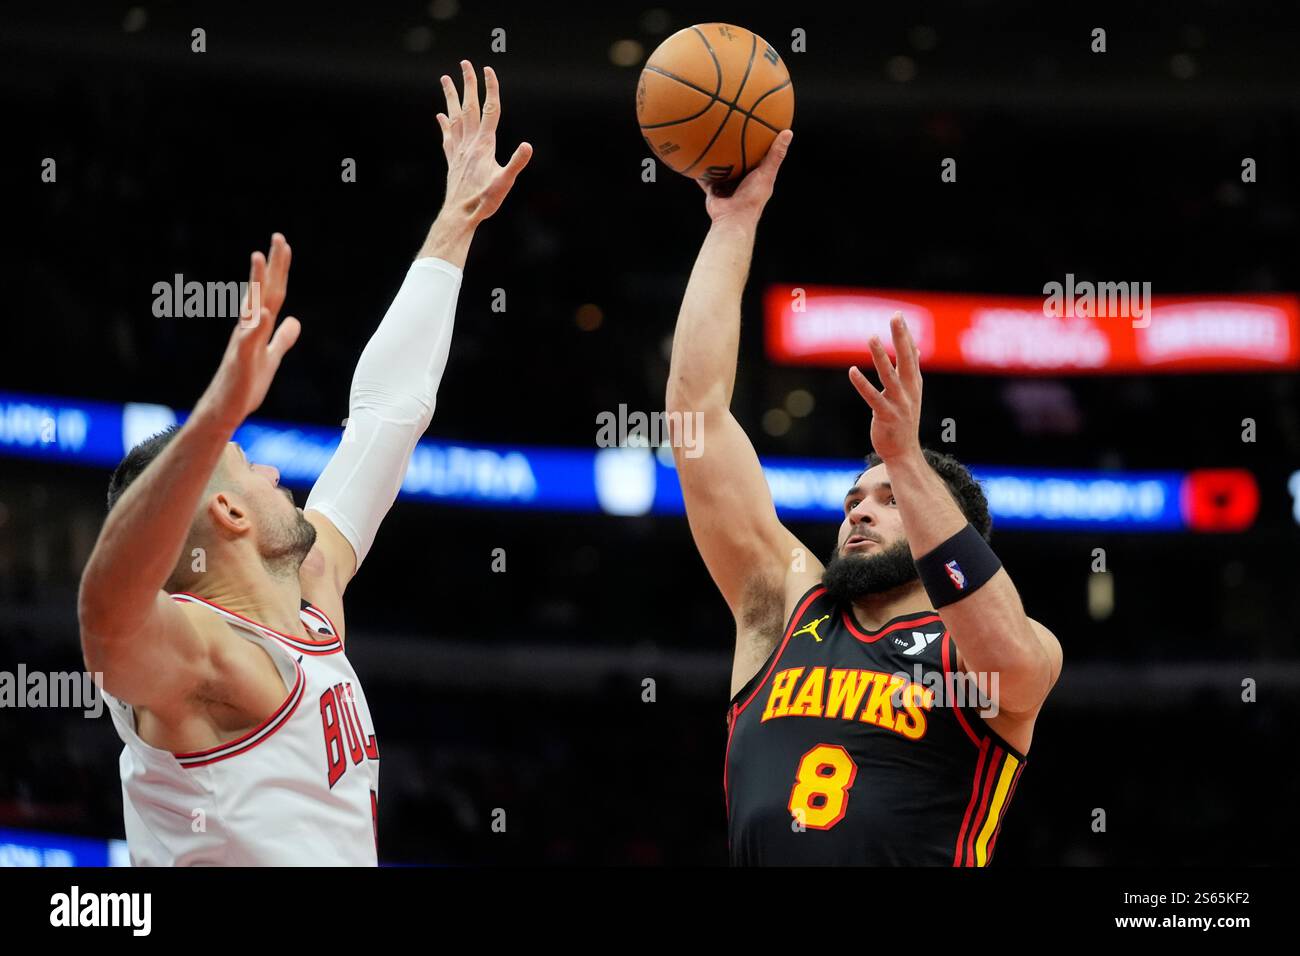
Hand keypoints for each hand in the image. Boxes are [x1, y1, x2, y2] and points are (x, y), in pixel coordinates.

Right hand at [196, 233, 299, 429]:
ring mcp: (243, 340)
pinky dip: (256, 324)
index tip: (284, 245)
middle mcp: (249, 326)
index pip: (273, 291)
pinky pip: (249, 339)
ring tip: (260, 258)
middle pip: (264, 290)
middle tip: (278, 237)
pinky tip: (264, 311)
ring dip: (255, 282)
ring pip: (251, 306)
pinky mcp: (241, 358)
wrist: (227, 408)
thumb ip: (282, 338)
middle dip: (272, 264)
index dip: (280, 270)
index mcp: (258, 325)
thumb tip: (295, 321)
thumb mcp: (272, 357)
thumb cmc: (246, 383)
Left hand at [437, 61, 531, 224]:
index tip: (488, 70)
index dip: (490, 89)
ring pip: (454, 117)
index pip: (490, 110)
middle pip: (470, 107)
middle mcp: (469, 143)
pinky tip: (441, 115)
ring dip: (451, 97)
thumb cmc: (484, 201)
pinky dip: (444, 123)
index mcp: (485, 144)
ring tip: (445, 79)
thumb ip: (516, 163)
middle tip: (465, 64)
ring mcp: (459, 150)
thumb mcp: (505, 183)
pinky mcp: (452, 161)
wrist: (459, 214)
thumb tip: (528, 146)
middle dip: (468, 84)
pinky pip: (447, 136)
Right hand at [700, 129, 792, 223]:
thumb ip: (776, 154)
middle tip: (730, 127)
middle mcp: (742, 179)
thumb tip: (788, 132)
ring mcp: (727, 184)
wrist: (732, 218)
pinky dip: (699, 169)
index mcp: (757, 175)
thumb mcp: (767, 172)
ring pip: (720, 167)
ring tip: (710, 139)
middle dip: (734, 147)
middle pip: (737, 159)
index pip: (759, 155)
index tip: (756, 124)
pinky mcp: (713, 189)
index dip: (758, 141)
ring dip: (716, 157)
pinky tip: (693, 156)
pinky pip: (704, 177)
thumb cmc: (752, 197)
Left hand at [849, 313, 923, 461]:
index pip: (910, 354)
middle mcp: (909, 391)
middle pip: (905, 359)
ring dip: (881, 356)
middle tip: (896, 317)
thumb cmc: (904, 420)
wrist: (904, 452)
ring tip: (872, 337)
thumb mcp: (911, 393)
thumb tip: (915, 349)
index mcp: (914, 383)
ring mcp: (899, 403)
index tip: (899, 315)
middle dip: (901, 337)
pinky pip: (873, 397)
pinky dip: (862, 384)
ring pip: (889, 375)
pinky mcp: (885, 415)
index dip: (905, 335)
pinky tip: (852, 371)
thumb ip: (911, 370)